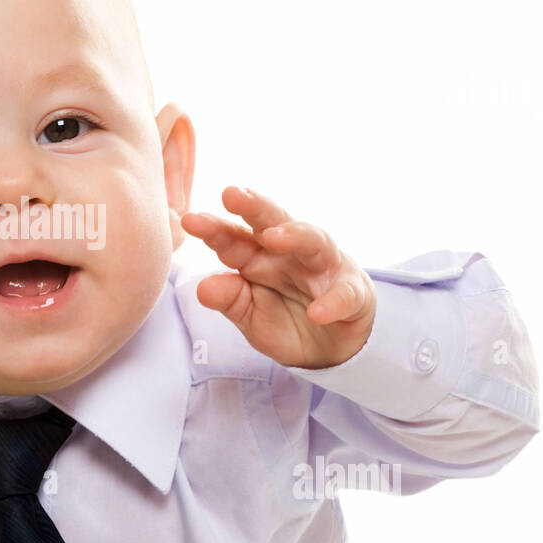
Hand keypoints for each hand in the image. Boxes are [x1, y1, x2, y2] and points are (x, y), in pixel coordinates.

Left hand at [180, 186, 375, 368]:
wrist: (328, 349)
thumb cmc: (284, 320)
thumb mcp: (249, 316)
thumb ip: (230, 300)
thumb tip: (203, 288)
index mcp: (257, 256)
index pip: (233, 238)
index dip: (213, 229)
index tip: (190, 220)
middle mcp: (290, 253)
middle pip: (272, 221)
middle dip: (253, 206)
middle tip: (232, 193)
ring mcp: (324, 268)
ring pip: (313, 241)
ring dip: (294, 235)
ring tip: (273, 238)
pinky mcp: (353, 293)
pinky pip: (345, 294)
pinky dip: (333, 301)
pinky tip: (318, 312)